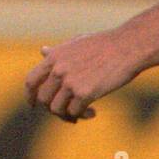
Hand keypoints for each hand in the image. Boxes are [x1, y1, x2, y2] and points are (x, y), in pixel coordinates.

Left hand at [24, 33, 140, 121]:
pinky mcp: (85, 93)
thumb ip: (59, 52)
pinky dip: (82, 116)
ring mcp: (70, 82)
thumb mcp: (78, 43)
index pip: (31, 81)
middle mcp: (58, 69)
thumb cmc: (106, 44)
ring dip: (67, 115)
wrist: (129, 46)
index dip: (30, 96)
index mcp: (55, 57)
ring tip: (82, 113)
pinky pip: (75, 112)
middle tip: (67, 111)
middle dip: (53, 108)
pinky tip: (93, 112)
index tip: (33, 105)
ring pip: (57, 109)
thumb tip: (43, 51)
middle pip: (44, 99)